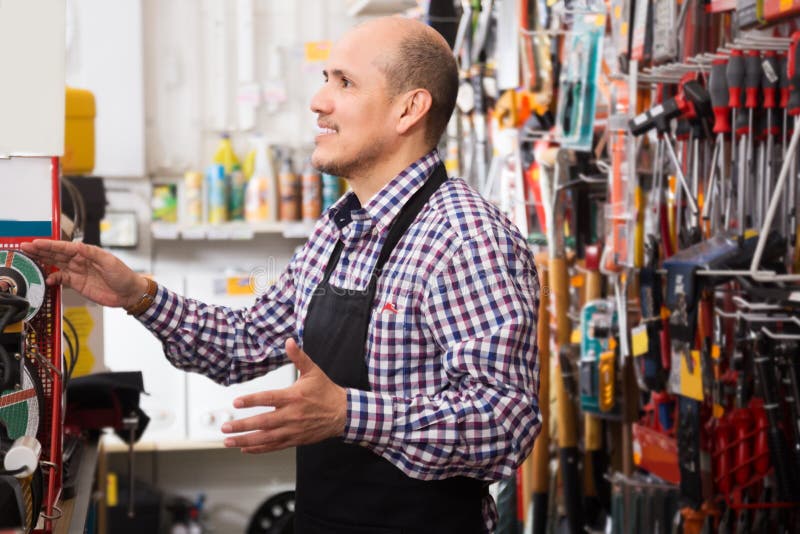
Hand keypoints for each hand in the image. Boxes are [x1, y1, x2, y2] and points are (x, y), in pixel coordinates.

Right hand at [20, 239, 146, 308]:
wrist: (129, 293)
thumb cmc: (123, 275)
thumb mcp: (110, 262)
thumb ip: (93, 254)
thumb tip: (78, 246)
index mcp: (87, 253)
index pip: (65, 247)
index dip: (50, 244)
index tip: (37, 242)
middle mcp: (80, 261)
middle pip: (56, 254)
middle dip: (41, 250)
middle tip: (25, 247)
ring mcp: (77, 272)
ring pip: (56, 265)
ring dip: (42, 262)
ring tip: (29, 259)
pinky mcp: (77, 284)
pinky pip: (61, 280)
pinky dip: (53, 279)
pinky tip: (47, 280)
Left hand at [221, 339, 346, 453]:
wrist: (343, 414)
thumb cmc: (326, 392)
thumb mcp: (313, 371)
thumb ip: (299, 357)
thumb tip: (289, 341)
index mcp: (293, 397)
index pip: (268, 399)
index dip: (251, 400)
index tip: (236, 402)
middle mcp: (291, 415)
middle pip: (263, 422)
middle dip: (242, 425)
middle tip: (226, 427)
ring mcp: (292, 430)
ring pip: (266, 438)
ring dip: (246, 440)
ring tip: (229, 441)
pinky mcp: (295, 440)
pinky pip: (274, 446)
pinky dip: (259, 449)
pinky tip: (245, 448)